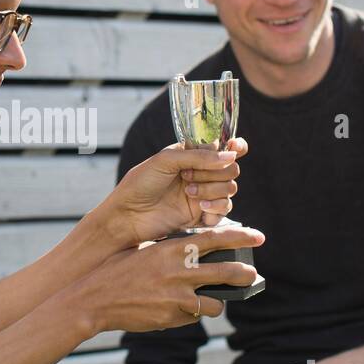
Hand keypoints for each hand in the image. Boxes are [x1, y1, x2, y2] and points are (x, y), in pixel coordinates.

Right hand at [73, 224, 263, 333]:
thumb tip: (194, 251)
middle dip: (245, 275)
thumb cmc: (118, 271)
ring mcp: (178, 297)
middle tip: (252, 275)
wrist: (95, 299)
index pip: (216, 239)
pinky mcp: (173, 317)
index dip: (241, 236)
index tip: (258, 236)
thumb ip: (171, 251)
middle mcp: (180, 272)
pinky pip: (194, 316)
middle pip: (228, 272)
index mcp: (173, 249)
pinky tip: (182, 310)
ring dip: (217, 301)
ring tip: (213, 300)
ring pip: (216, 303)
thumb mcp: (145, 251)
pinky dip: (192, 313)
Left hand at [99, 137, 247, 247]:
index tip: (235, 148)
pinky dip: (216, 207)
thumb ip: (199, 156)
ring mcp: (203, 194)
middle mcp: (200, 174)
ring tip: (188, 192)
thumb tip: (231, 155)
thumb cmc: (140, 184)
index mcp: (191, 155)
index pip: (223, 148)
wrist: (127, 216)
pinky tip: (200, 206)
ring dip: (212, 188)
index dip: (235, 147)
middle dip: (214, 172)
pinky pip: (224, 210)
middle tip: (187, 176)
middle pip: (230, 169)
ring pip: (229, 188)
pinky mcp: (203, 216)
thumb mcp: (166, 160)